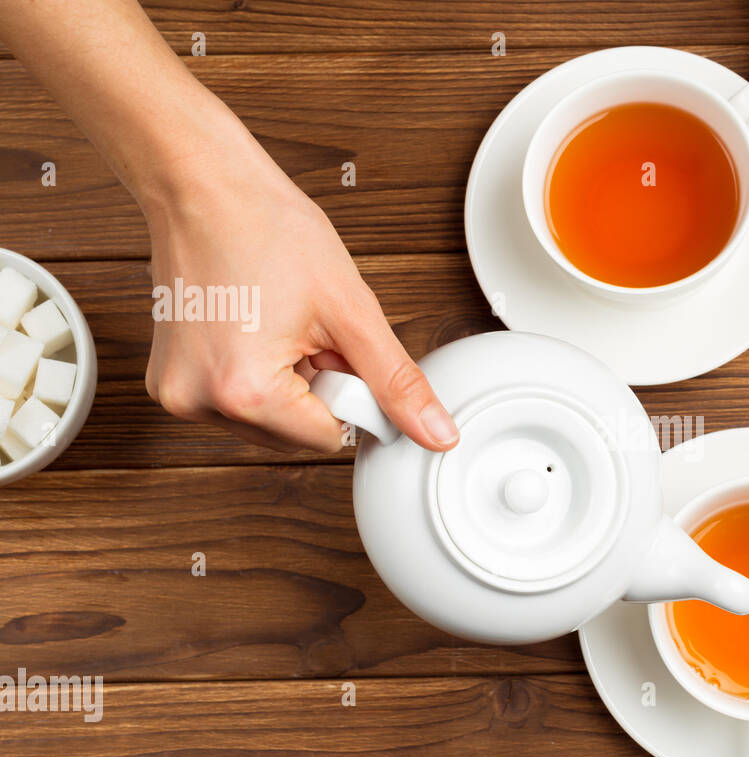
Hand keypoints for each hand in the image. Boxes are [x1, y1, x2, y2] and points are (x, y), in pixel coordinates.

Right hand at [143, 150, 458, 453]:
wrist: (203, 183)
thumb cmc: (268, 229)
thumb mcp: (351, 310)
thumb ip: (397, 382)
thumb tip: (436, 435)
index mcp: (244, 392)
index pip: (330, 439)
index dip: (351, 397)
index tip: (341, 347)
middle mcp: (198, 402)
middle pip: (297, 436)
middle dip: (317, 390)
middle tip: (310, 330)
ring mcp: (178, 395)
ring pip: (269, 424)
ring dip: (289, 385)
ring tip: (280, 325)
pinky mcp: (170, 383)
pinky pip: (237, 404)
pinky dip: (259, 376)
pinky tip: (256, 328)